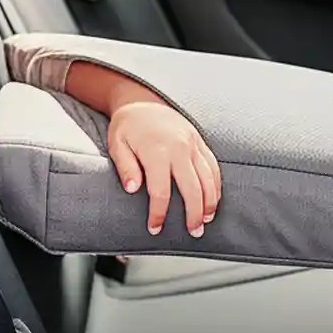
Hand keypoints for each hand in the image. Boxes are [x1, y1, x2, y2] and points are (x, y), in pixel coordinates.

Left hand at [107, 99, 221, 236]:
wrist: (142, 100)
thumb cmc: (127, 126)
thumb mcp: (117, 144)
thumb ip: (125, 167)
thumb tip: (131, 189)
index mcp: (156, 151)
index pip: (161, 191)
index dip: (159, 213)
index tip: (155, 228)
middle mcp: (179, 148)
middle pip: (192, 188)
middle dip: (193, 214)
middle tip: (193, 232)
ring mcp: (192, 144)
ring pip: (208, 178)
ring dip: (209, 202)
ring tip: (206, 220)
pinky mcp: (199, 141)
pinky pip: (213, 166)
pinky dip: (216, 185)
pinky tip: (213, 199)